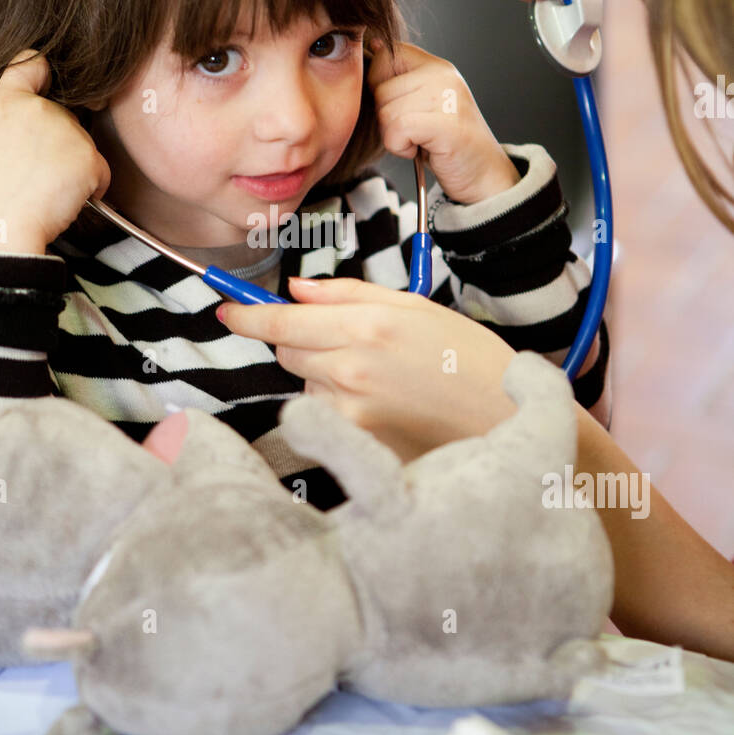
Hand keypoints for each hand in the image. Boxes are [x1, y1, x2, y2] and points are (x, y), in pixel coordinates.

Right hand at [0, 50, 111, 253]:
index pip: (31, 61)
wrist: (1, 226)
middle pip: (65, 119)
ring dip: (74, 170)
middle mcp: (39, 108)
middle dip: (59, 145)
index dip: (44, 70)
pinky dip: (90, 189)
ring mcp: (67, 130)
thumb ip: (13, 119)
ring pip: (83, 148)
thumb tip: (36, 124)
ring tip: (44, 190)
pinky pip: (100, 174)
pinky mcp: (88, 156)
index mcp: (7, 101)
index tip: (49, 82)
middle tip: (35, 175)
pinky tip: (64, 200)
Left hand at [217, 276, 519, 460]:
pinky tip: (381, 404)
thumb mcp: (414, 307)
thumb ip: (348, 294)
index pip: (279, 321)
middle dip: (301, 341)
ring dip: (323, 375)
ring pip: (305, 383)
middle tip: (349, 341)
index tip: (229, 310)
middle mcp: (350, 371)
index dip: (247, 315)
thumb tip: (297, 290)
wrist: (506, 420)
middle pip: (286, 350)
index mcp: (365, 328)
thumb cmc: (470, 360)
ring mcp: (350, 413)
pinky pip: (324, 414)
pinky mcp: (355, 444)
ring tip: (379, 377)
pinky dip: (339, 407)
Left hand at [367, 39, 518, 203]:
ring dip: (394, 136)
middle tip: (415, 131)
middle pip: (380, 89)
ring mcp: (446, 97)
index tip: (398, 106)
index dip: (379, 82)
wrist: (482, 173)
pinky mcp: (445, 123)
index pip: (388, 53)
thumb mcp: (424, 102)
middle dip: (387, 118)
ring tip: (420, 140)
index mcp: (436, 66)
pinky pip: (396, 130)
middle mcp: (442, 75)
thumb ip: (402, 79)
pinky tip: (421, 150)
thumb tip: (371, 47)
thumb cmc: (446, 143)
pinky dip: (400, 147)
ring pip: (385, 112)